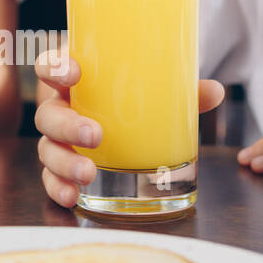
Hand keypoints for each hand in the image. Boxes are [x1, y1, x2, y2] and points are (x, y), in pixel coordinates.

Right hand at [33, 47, 225, 207]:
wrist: (116, 114)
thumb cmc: (128, 95)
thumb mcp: (150, 88)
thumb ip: (179, 90)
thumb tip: (215, 91)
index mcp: (74, 80)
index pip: (50, 65)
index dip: (55, 67)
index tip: (75, 73)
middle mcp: (59, 107)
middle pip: (48, 114)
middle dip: (68, 125)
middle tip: (96, 135)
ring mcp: (57, 139)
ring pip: (47, 149)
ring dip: (64, 163)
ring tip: (88, 174)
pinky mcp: (60, 166)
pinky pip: (50, 178)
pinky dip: (58, 188)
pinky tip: (72, 197)